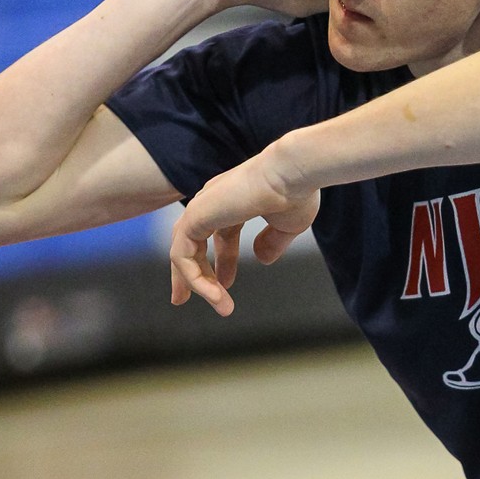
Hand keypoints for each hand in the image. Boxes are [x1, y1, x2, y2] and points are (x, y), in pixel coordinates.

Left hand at [169, 157, 320, 316]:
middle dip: (189, 273)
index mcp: (234, 200)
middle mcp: (213, 201)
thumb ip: (272, 242)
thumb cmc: (297, 193)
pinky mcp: (196, 216)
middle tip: (182, 299)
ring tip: (221, 306)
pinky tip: (216, 295)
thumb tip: (263, 260)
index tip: (225, 288)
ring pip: (183, 253)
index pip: (218, 234)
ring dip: (198, 283)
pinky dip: (196, 278)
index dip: (221, 262)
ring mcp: (202, 207)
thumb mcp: (287, 226)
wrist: (293, 172)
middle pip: (189, 242)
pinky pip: (182, 256)